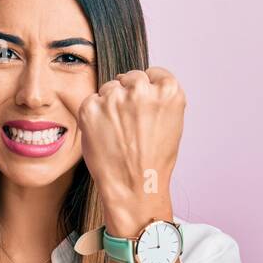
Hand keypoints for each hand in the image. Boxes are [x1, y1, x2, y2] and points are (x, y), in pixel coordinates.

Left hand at [77, 67, 184, 236]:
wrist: (134, 188)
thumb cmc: (154, 161)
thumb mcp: (172, 124)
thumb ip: (159, 99)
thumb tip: (143, 83)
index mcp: (169, 91)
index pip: (154, 74)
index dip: (148, 90)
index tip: (144, 107)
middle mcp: (142, 90)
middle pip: (131, 77)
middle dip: (129, 94)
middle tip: (129, 124)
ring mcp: (114, 98)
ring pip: (110, 87)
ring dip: (110, 104)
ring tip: (117, 133)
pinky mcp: (90, 108)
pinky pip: (91, 102)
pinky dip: (94, 116)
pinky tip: (104, 135)